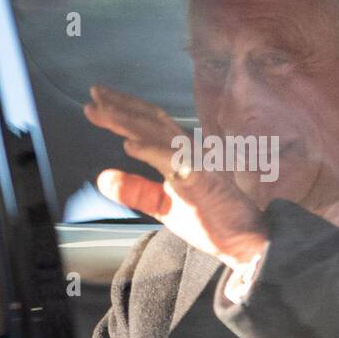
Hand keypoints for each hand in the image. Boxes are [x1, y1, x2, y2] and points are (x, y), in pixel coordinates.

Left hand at [83, 85, 267, 272]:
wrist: (244, 242)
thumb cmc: (211, 220)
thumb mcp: (163, 206)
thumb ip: (135, 190)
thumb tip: (102, 178)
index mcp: (179, 154)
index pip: (148, 125)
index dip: (122, 111)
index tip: (95, 104)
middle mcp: (187, 151)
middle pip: (151, 120)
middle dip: (121, 106)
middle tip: (94, 95)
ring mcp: (196, 162)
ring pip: (158, 133)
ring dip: (129, 120)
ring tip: (104, 112)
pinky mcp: (202, 179)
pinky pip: (173, 160)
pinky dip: (150, 150)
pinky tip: (129, 144)